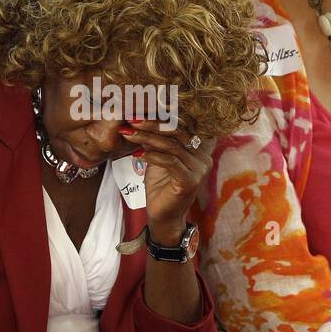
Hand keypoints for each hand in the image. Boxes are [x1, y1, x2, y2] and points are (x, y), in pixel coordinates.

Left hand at [119, 119, 211, 236]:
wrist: (163, 217)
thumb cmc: (160, 188)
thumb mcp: (156, 159)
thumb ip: (154, 142)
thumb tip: (139, 120)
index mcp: (197, 150)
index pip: (177, 128)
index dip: (157, 119)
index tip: (136, 115)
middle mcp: (202, 158)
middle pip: (175, 134)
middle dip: (151, 125)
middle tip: (131, 120)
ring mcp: (199, 170)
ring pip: (171, 146)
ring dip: (146, 138)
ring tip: (128, 134)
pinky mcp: (191, 181)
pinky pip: (170, 162)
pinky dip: (152, 156)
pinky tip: (137, 154)